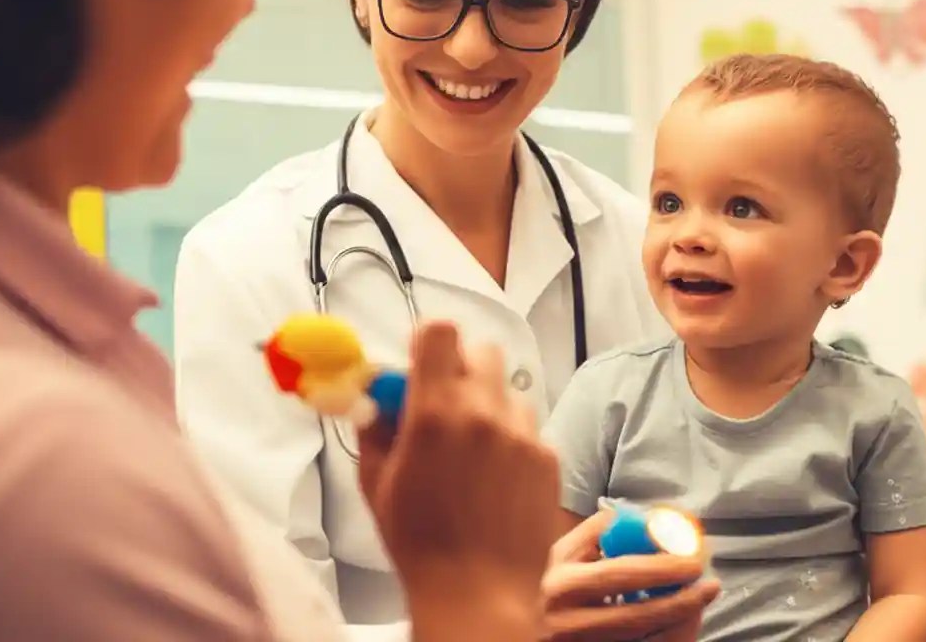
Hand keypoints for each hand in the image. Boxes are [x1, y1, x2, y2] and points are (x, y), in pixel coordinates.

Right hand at [357, 321, 557, 639]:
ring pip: (509, 391)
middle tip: (447, 403)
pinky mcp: (548, 457)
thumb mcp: (377, 483)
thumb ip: (376, 428)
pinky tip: (498, 479)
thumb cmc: (419, 543)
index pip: (440, 333)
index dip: (429, 342)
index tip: (421, 363)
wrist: (478, 593)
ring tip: (475, 450)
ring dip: (490, 406)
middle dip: (462, 369)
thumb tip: (376, 395)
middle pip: (482, 351)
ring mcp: (522, 434)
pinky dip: (513, 441)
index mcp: (434, 412)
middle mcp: (483, 413)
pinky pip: (529, 428)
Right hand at [541, 511, 719, 641]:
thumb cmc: (557, 584)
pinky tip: (684, 621)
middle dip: (678, 600)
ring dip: (679, 622)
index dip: (659, 567)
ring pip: (642, 640)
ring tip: (702, 600)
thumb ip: (597, 531)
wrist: (534, 628)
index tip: (691, 558)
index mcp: (563, 584)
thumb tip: (645, 518)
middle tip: (709, 584)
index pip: (618, 574)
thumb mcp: (565, 554)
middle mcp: (568, 622)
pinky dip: (668, 636)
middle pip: (634, 616)